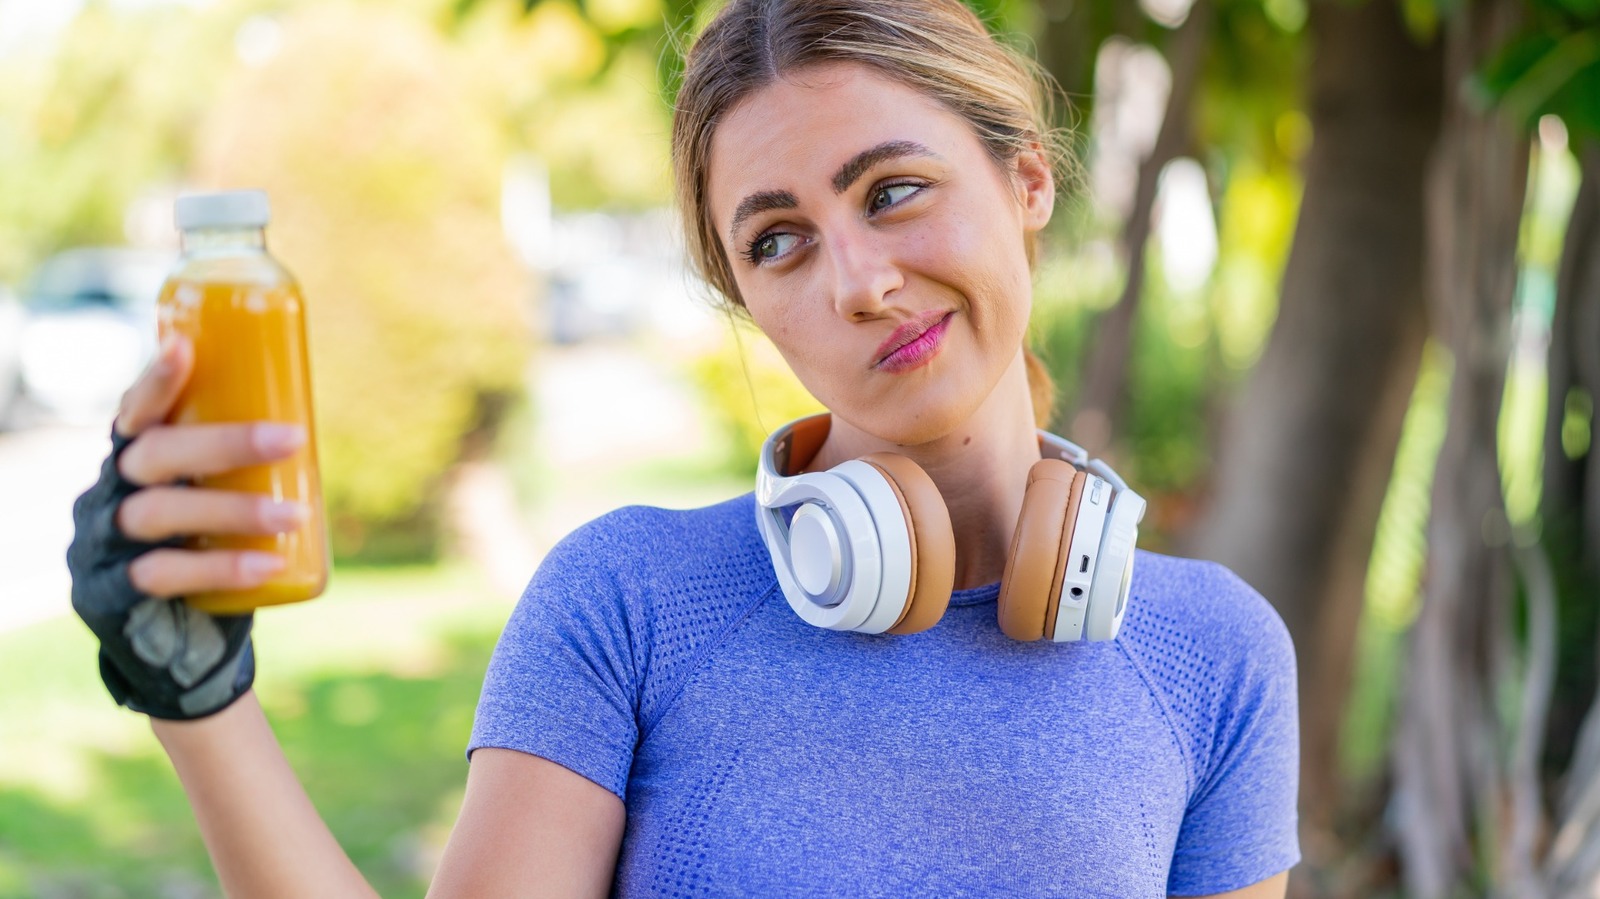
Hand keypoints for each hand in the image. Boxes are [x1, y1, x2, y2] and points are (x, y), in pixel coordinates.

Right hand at [66, 337, 306, 719]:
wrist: (183, 649)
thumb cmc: (211, 554)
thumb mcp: (222, 500)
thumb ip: (246, 465)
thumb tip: (317, 416)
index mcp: (132, 463)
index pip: (135, 412)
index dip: (155, 380)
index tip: (186, 346)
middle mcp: (105, 495)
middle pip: (152, 455)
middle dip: (224, 442)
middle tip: (293, 437)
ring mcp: (100, 545)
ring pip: (158, 512)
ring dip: (233, 508)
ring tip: (295, 513)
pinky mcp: (109, 595)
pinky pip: (162, 574)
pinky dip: (221, 566)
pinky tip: (268, 563)